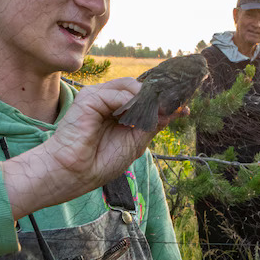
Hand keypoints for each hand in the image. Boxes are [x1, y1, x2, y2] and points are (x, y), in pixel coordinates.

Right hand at [0, 78, 178, 218]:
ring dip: (146, 101)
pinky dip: (129, 104)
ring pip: (131, 86)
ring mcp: (100, 97)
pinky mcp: (90, 97)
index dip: (165, 99)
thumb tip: (176, 109)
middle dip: (160, 96)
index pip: (146, 97)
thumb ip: (153, 123)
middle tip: (174, 107)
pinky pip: (118, 92)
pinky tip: (130, 119)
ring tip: (149, 118)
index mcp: (120, 112)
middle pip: (141, 87)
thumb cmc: (100, 162)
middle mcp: (110, 101)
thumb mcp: (136, 142)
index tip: (184, 106)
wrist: (74, 173)